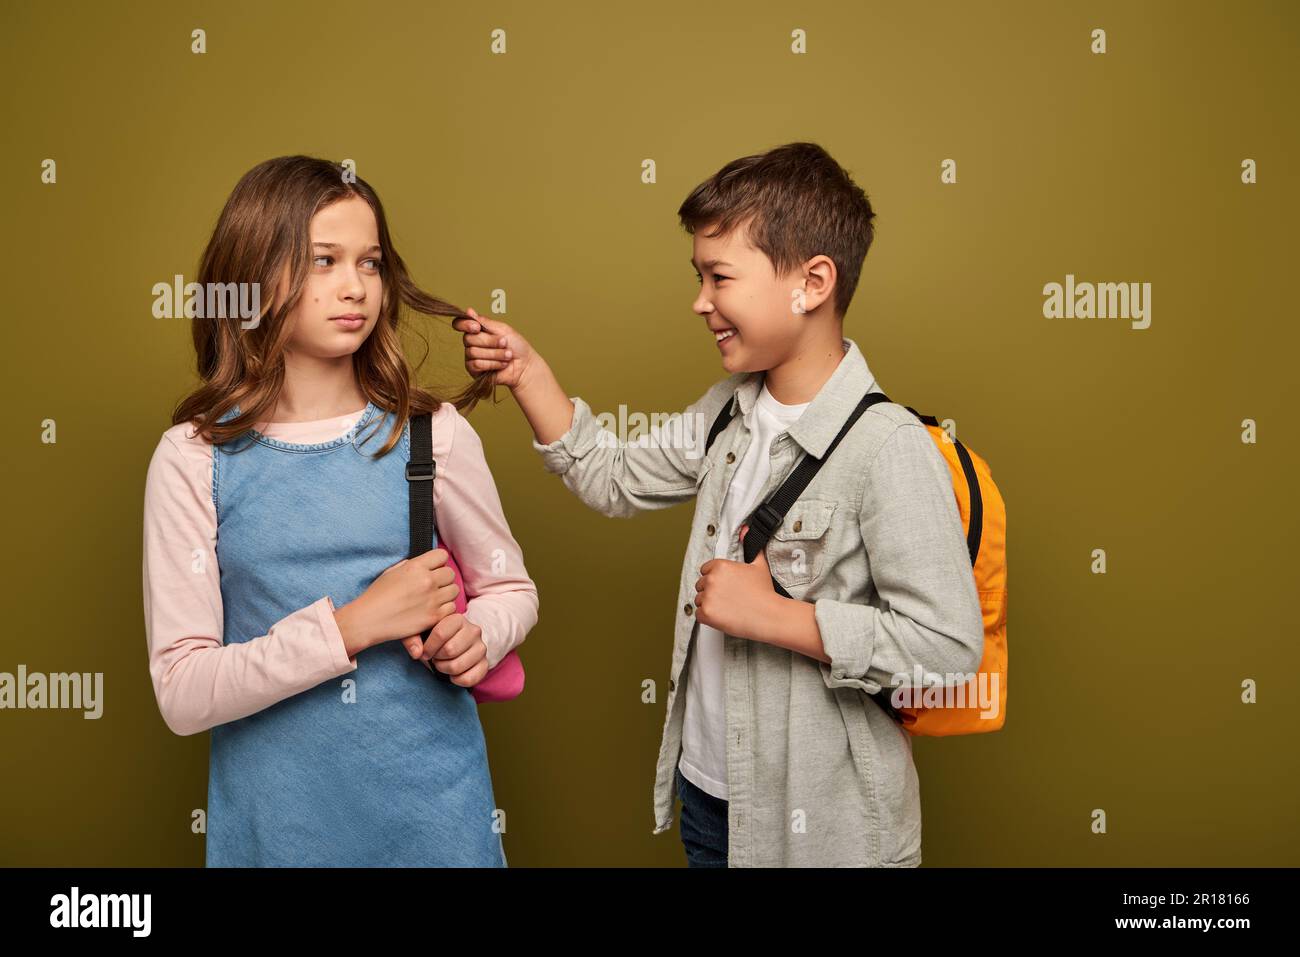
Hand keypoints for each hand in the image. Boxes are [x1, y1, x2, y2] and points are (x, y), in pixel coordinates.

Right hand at [334, 548, 459, 653]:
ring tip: (435, 599)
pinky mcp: (434, 616)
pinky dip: (446, 609)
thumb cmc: (376, 595)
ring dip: (446, 594)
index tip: (432, 569)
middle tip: (433, 586)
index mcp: (416, 566)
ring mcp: (432, 599)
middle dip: (443, 578)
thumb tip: (425, 564)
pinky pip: (452, 608)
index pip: (442, 555)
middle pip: (450, 574)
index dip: (438, 562)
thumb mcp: (392, 572)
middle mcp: (427, 581)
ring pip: (454, 590)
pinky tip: (434, 610)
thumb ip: (411, 565)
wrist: (368, 620)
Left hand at [417, 613, 489, 686]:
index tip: (424, 652)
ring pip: (457, 666)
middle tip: (435, 658)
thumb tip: (417, 653)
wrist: (458, 641)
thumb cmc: (437, 637)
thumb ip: (413, 638)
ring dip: (444, 669)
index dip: (428, 647)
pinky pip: (468, 679)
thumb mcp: (424, 630)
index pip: (440, 633)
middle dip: (437, 659)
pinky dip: (456, 680)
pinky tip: (452, 674)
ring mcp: (481, 648)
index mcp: (458, 619)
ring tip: (443, 664)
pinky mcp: (485, 664)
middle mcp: (474, 631)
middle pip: (449, 650)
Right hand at [451, 307, 537, 391]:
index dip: (464, 325)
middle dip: (490, 341)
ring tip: (507, 355)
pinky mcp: (474, 370)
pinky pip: (476, 364)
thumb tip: (469, 310)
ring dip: (494, 354)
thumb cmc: (516, 346)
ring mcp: (471, 357)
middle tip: (504, 343)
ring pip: (473, 352)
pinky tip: (502, 364)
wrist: (525, 366)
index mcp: (477, 330)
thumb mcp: (502, 329)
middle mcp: (471, 343)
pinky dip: (492, 363)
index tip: (477, 327)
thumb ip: (484, 321)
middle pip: (468, 339)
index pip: (459, 324)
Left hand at [693, 525, 781, 639]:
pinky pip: (698, 614)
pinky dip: (708, 618)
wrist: (768, 616)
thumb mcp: (759, 564)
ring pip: (699, 600)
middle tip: (728, 598)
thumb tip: (745, 529)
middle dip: (711, 591)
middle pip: (701, 585)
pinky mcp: (706, 613)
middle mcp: (711, 579)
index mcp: (720, 566)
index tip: (726, 586)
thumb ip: (750, 545)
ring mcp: (708, 596)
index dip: (715, 579)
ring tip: (727, 608)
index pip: (705, 570)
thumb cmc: (764, 592)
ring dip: (709, 604)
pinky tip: (722, 616)